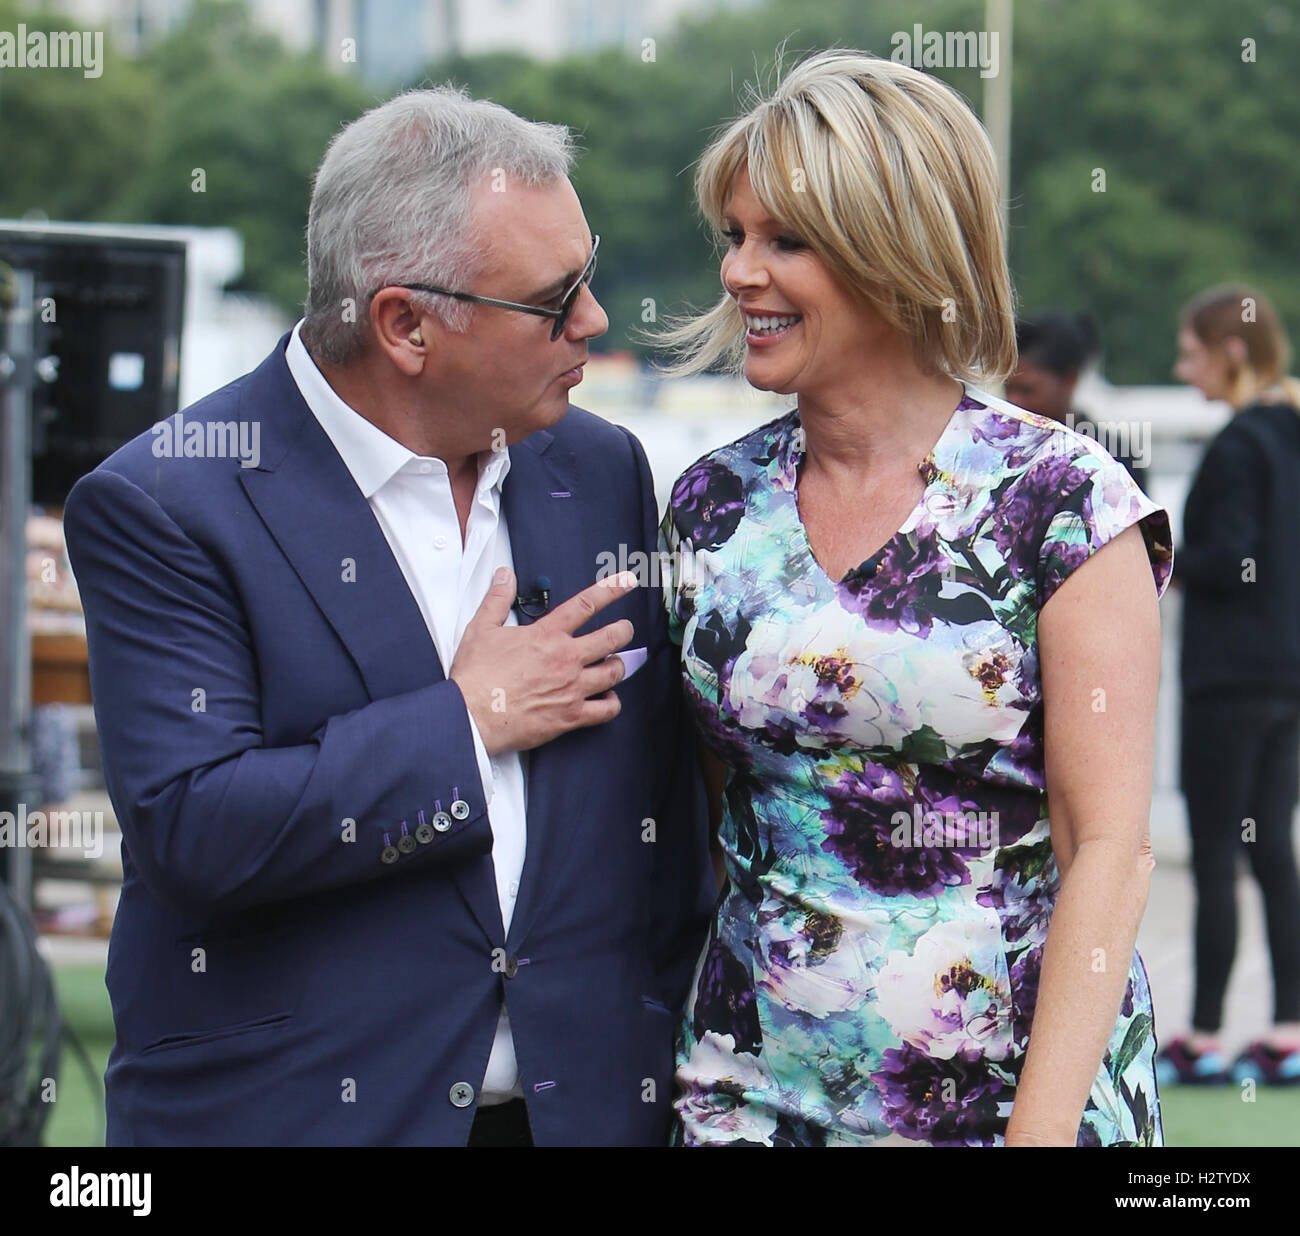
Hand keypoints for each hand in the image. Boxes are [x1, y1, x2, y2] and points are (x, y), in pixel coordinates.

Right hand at [450, 567, 638, 755]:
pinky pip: (605, 710)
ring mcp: (571, 688)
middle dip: (624, 630)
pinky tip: (609, 698)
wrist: (472, 715)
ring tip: (616, 663)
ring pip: (613, 673)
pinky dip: (612, 703)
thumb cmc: (476, 676)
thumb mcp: (481, 628)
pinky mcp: (571, 716)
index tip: (626, 582)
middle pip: (611, 638)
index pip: (586, 605)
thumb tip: (504, 576)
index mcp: (546, 636)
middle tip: (625, 629)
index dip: (611, 590)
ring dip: (619, 665)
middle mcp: (565, 659)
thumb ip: (497, 599)